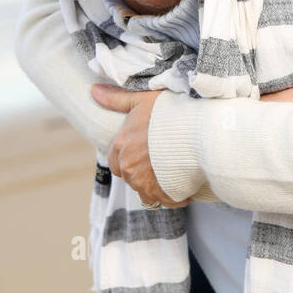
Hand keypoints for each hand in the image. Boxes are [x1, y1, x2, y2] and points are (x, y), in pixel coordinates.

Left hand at [92, 85, 190, 208]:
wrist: (198, 129)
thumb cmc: (170, 111)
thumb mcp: (141, 99)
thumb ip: (116, 99)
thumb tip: (93, 91)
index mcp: (121, 146)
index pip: (115, 162)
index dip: (130, 158)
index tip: (145, 153)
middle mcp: (129, 167)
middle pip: (131, 178)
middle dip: (144, 173)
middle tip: (163, 161)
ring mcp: (146, 183)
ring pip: (147, 192)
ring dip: (158, 185)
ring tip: (175, 172)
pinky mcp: (164, 194)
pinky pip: (166, 201)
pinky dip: (174, 196)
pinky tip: (185, 185)